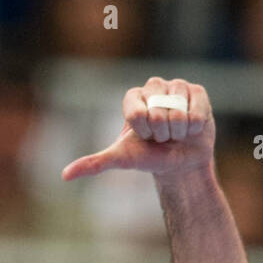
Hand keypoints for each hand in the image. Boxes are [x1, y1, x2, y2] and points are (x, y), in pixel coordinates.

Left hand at [62, 78, 213, 181]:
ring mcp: (176, 86)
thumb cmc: (149, 156)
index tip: (144, 136)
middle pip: (158, 114)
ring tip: (177, 131)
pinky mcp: (198, 91)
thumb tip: (65, 175)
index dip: (144, 131)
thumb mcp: (122, 159)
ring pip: (178, 113)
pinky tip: (191, 127)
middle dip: (162, 133)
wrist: (180, 162)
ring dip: (178, 131)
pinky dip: (194, 126)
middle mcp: (153, 86)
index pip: (137, 114)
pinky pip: (196, 110)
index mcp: (131, 98)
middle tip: (162, 136)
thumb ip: (94, 163)